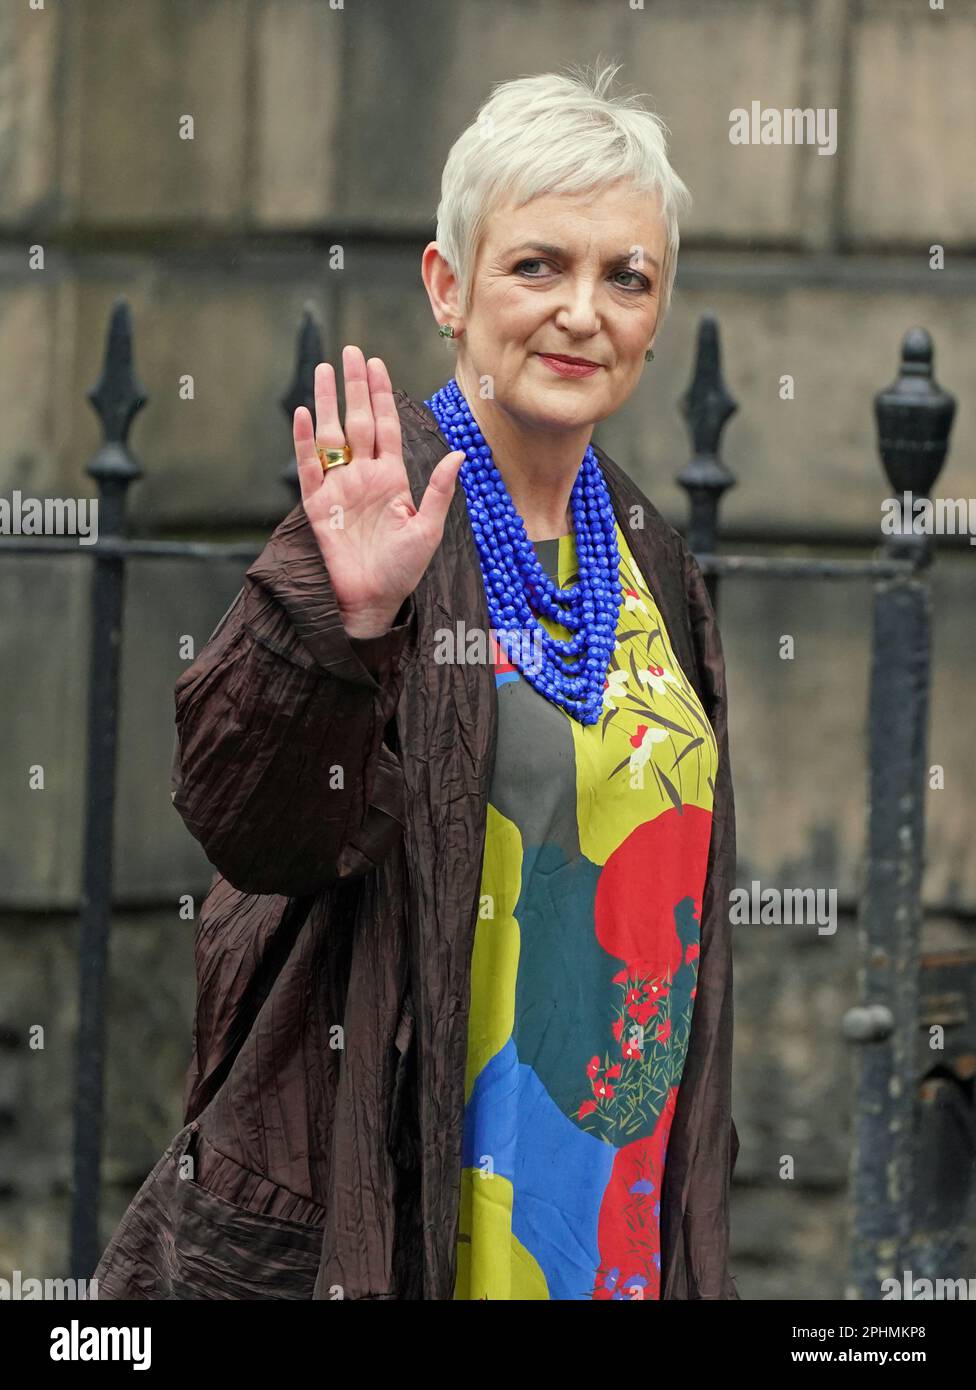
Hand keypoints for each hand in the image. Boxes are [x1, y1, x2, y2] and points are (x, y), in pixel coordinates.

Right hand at [293, 346, 463, 638]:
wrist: (371, 601)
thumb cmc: (402, 571)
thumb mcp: (428, 530)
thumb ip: (438, 491)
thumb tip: (458, 454)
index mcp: (392, 478)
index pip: (386, 426)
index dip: (382, 395)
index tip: (376, 364)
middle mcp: (364, 476)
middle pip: (358, 421)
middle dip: (355, 386)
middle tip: (350, 351)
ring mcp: (340, 488)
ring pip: (332, 435)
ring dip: (327, 403)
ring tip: (323, 369)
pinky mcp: (318, 505)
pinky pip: (310, 467)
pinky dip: (305, 441)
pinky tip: (304, 414)